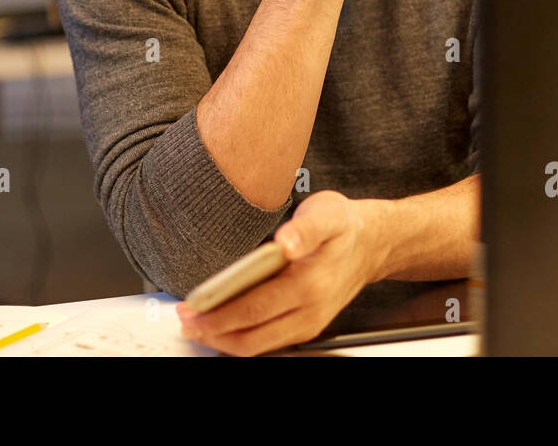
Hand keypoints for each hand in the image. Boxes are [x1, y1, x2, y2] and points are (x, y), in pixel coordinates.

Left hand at [175, 190, 387, 355]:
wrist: (372, 244)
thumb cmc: (344, 227)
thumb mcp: (326, 213)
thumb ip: (305, 227)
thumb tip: (286, 241)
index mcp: (309, 285)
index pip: (254, 309)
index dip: (218, 314)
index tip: (191, 309)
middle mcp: (309, 311)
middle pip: (251, 337)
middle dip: (213, 333)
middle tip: (185, 320)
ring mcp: (309, 324)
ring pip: (258, 346)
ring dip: (224, 339)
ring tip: (197, 324)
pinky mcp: (307, 327)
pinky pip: (268, 342)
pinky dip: (241, 337)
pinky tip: (223, 324)